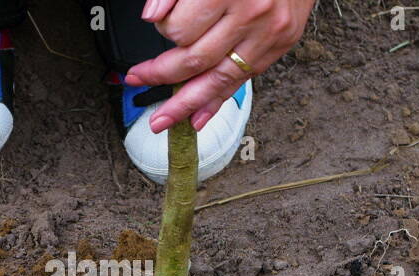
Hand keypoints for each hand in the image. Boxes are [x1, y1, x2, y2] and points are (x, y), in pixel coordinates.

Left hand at [125, 0, 315, 131]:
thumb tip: (152, 16)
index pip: (180, 29)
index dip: (162, 32)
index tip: (157, 26)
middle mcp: (250, 13)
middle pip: (196, 60)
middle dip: (161, 75)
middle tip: (137, 81)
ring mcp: (268, 32)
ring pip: (218, 79)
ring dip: (186, 104)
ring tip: (163, 119)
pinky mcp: (280, 44)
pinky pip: (243, 80)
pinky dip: (218, 101)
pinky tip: (199, 117)